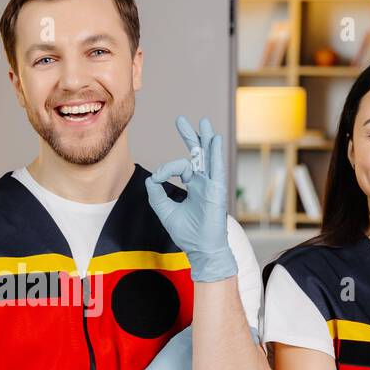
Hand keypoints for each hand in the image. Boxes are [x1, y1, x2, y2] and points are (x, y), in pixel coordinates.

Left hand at [145, 116, 236, 282]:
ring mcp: (212, 185)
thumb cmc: (187, 233)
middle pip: (198, 154)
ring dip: (206, 139)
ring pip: (209, 157)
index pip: (180, 167)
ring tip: (203, 122)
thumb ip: (156, 194)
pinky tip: (215, 140)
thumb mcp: (165, 211)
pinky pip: (216, 168)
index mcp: (195, 186)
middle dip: (190, 136)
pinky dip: (215, 154)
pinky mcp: (217, 191)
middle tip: (181, 120)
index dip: (166, 169)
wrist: (201, 248)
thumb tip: (151, 178)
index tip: (158, 177)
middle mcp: (204, 183)